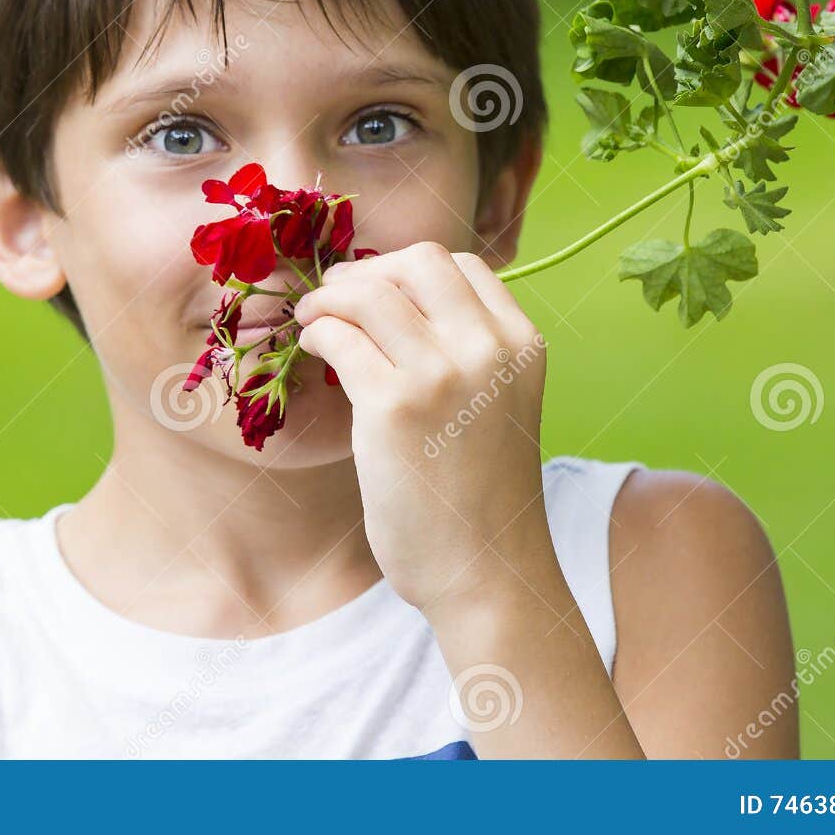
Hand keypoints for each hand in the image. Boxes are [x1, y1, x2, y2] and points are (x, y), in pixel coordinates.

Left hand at [293, 241, 558, 619]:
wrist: (486, 572)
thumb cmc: (481, 496)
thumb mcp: (498, 404)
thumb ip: (466, 352)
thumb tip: (389, 303)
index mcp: (521, 343)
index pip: (460, 266)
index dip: (406, 270)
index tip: (375, 290)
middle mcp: (488, 348)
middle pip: (418, 262)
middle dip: (367, 271)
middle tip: (334, 297)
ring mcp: (442, 374)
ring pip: (370, 293)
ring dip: (330, 298)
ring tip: (312, 320)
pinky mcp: (394, 406)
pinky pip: (340, 336)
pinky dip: (318, 332)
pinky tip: (314, 351)